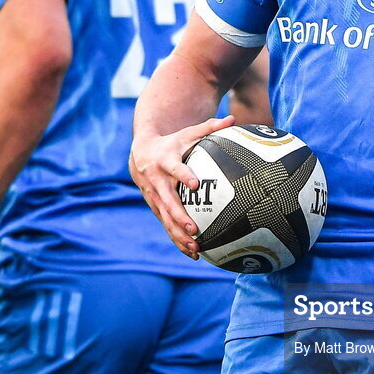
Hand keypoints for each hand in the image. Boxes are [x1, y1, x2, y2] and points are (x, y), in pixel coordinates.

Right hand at [129, 114, 234, 257]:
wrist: (140, 154)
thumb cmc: (172, 143)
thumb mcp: (187, 133)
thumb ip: (209, 127)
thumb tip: (233, 119)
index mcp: (166, 162)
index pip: (176, 169)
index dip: (184, 176)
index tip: (195, 184)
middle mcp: (158, 182)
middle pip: (169, 202)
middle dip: (180, 217)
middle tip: (194, 229)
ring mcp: (155, 197)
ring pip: (166, 219)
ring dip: (179, 235)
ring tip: (196, 249)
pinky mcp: (156, 208)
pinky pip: (166, 226)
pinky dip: (177, 240)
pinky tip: (193, 254)